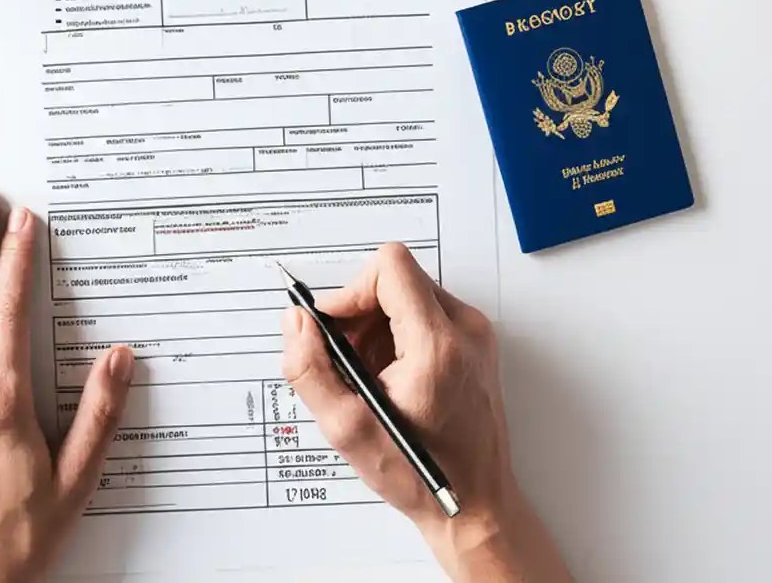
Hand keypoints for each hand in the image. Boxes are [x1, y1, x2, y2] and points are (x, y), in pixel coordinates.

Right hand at [281, 243, 570, 581]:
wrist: (475, 504)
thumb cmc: (422, 474)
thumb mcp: (348, 429)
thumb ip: (311, 370)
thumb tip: (295, 323)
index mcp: (437, 346)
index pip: (390, 267)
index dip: (350, 291)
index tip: (334, 328)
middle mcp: (465, 330)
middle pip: (397, 278)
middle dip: (360, 312)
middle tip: (346, 360)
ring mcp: (475, 335)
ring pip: (409, 293)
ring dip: (376, 325)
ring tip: (369, 375)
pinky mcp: (475, 344)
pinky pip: (425, 312)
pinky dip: (397, 334)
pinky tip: (389, 376)